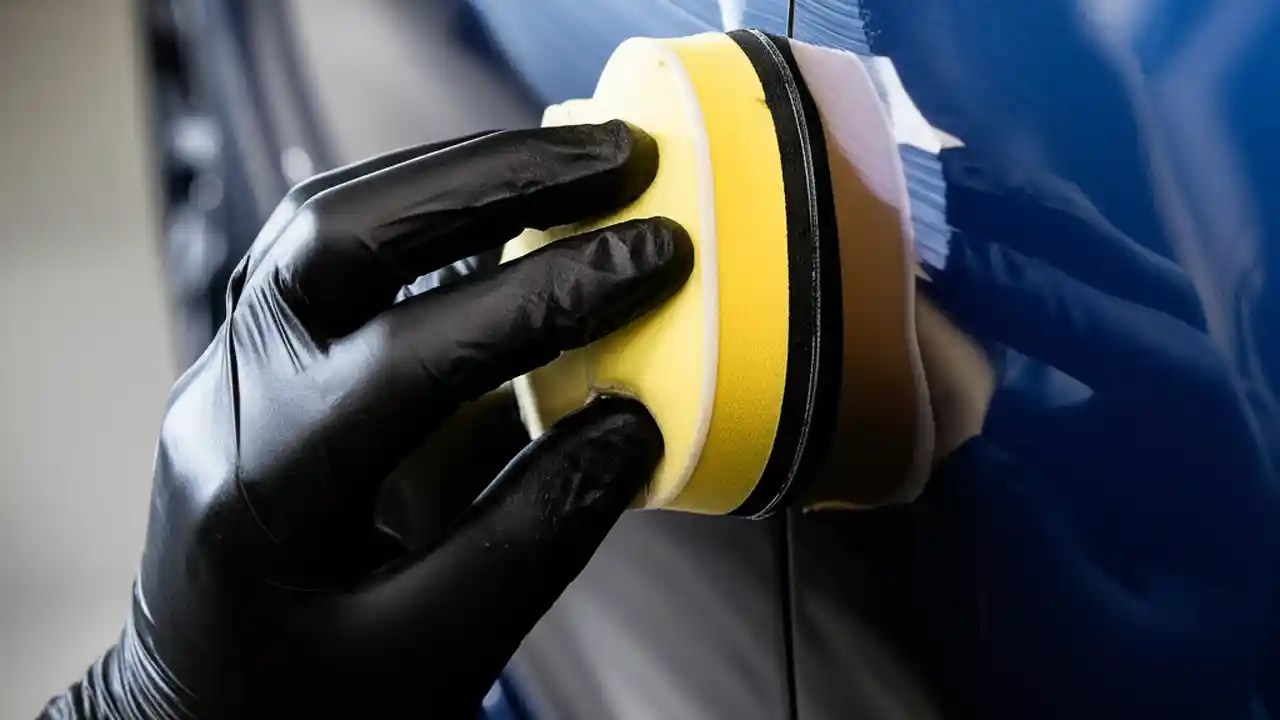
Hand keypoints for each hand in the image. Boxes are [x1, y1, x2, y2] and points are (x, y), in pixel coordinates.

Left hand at [41, 121, 692, 717]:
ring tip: (570, 161)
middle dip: (489, 180)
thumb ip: (538, 534)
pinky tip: (497, 207)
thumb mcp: (435, 655)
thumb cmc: (308, 711)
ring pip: (322, 222)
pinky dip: (422, 213)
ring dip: (453, 175)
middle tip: (614, 159)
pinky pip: (329, 255)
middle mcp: (226, 402)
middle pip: (337, 236)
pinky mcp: (259, 363)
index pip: (412, 357)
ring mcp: (230, 370)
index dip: (544, 302)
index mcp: (264, 491)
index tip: (651, 264)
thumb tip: (634, 426)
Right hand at [916, 151, 1276, 717]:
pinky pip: (1069, 282)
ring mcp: (1151, 376)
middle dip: (1039, 230)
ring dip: (1026, 213)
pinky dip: (1013, 235)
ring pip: (1113, 263)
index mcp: (1219, 464)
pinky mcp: (1101, 372)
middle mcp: (1197, 399)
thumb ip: (1042, 562)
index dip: (1059, 307)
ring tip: (932, 178)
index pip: (1160, 359)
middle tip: (929, 200)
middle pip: (1145, 280)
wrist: (1136, 671)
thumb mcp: (1089, 645)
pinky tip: (948, 211)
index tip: (958, 271)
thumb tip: (970, 454)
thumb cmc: (1120, 667)